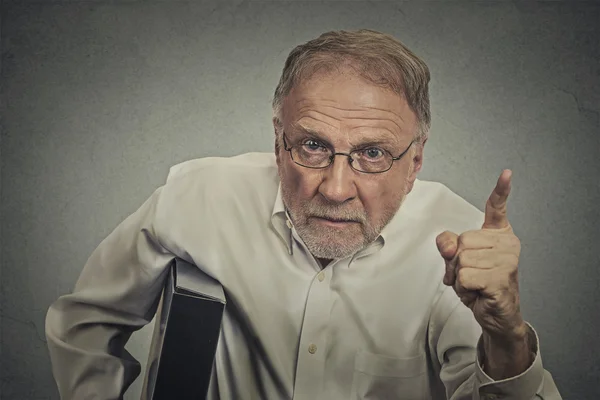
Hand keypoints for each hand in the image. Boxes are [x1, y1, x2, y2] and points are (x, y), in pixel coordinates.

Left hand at [436, 170, 525, 341]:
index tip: (507, 173)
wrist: (496, 315)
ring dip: (460, 277)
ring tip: (475, 284)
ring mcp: (507, 260)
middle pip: (461, 241)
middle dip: (456, 262)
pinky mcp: (501, 278)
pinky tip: (479, 292)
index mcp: (498, 235)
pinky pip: (465, 277)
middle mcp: (507, 243)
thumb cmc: (479, 284)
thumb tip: (447, 245)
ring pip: (461, 260)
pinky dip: (464, 288)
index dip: (501, 191)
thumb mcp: (457, 261)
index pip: (497, 208)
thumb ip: (448, 246)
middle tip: (471, 275)